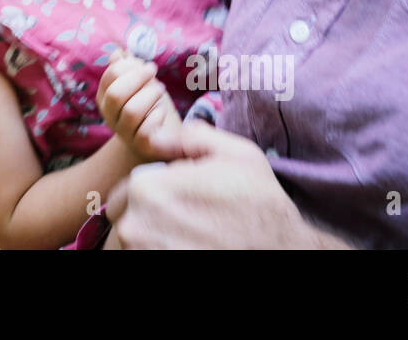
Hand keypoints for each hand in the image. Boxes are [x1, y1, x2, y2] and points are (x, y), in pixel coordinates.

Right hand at [95, 51, 183, 161]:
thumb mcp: (140, 83)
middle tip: (153, 71)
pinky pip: (145, 130)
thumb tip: (117, 53)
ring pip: (131, 111)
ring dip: (149, 95)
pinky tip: (161, 111)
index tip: (146, 65)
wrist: (161, 138)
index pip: (110, 76)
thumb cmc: (149, 105)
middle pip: (115, 94)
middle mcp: (110, 116)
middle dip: (138, 78)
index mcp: (105, 97)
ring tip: (160, 90)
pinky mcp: (141, 145)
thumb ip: (128, 68)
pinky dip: (156, 116)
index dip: (129, 66)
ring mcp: (124, 132)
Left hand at [100, 119, 350, 248]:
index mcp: (146, 188)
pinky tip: (189, 249)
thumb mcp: (236, 154)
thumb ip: (189, 137)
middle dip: (147, 217)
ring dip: (150, 239)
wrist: (283, 252)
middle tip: (185, 221)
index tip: (181, 199)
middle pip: (124, 219)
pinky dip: (159, 252)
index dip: (155, 192)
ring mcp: (142, 254)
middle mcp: (134, 226)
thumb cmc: (260, 206)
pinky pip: (141, 257)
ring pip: (130, 244)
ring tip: (187, 238)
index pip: (127, 190)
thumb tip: (155, 137)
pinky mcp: (152, 269)